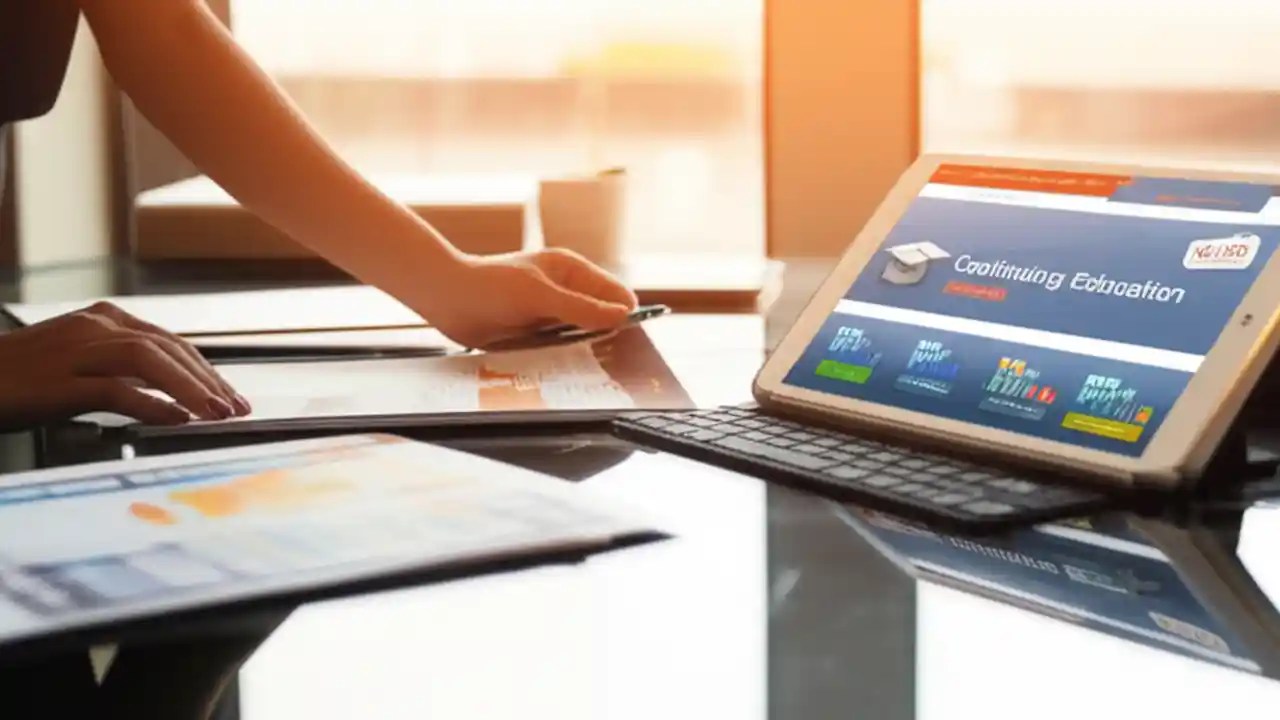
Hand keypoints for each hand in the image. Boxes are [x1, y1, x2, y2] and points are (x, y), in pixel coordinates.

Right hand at [0, 302, 250, 428]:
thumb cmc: (22, 381)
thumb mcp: (81, 367)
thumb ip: (124, 374)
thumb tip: (175, 400)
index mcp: (104, 319)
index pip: (170, 343)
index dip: (206, 370)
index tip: (232, 397)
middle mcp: (95, 326)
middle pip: (168, 349)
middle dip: (209, 381)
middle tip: (238, 410)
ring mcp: (76, 350)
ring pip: (149, 361)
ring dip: (191, 389)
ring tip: (217, 415)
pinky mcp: (58, 380)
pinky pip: (116, 389)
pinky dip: (152, 404)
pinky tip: (176, 421)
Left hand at [406, 249, 637, 348]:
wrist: (445, 297)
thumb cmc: (490, 287)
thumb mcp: (540, 296)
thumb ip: (581, 308)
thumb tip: (623, 316)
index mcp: (573, 270)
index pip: (617, 294)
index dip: (626, 316)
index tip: (630, 344)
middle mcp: (566, 290)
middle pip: (603, 317)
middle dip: (607, 337)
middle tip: (610, 365)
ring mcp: (551, 312)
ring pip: (582, 336)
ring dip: (583, 351)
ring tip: (582, 369)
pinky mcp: (535, 332)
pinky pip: (560, 348)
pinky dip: (563, 358)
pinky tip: (561, 369)